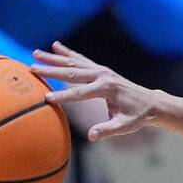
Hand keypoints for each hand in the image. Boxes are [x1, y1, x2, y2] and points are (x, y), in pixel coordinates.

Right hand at [32, 41, 159, 139]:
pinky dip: (68, 53)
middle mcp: (103, 76)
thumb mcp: (125, 126)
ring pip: (74, 62)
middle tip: (31, 68)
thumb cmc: (138, 116)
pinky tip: (55, 46)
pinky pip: (81, 59)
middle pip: (72, 73)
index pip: (80, 94)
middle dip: (51, 70)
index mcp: (107, 89)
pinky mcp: (101, 69)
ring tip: (36, 52)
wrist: (150, 103)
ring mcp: (102, 70)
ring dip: (54, 58)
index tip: (47, 98)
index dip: (63, 97)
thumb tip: (92, 136)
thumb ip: (108, 130)